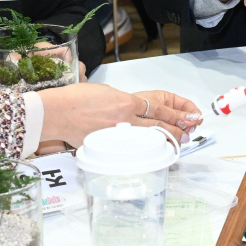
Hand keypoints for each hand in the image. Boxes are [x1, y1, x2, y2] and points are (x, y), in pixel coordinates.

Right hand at [39, 83, 202, 145]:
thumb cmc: (76, 98)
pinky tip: (151, 153)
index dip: (175, 114)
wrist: (57, 112)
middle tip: (188, 133)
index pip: (158, 109)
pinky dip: (142, 151)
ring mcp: (117, 134)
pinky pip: (128, 149)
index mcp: (126, 101)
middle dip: (176, 129)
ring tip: (177, 144)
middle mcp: (125, 119)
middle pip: (157, 125)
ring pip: (146, 139)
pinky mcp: (107, 145)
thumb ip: (122, 102)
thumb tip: (131, 109)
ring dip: (163, 141)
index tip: (187, 117)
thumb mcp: (106, 92)